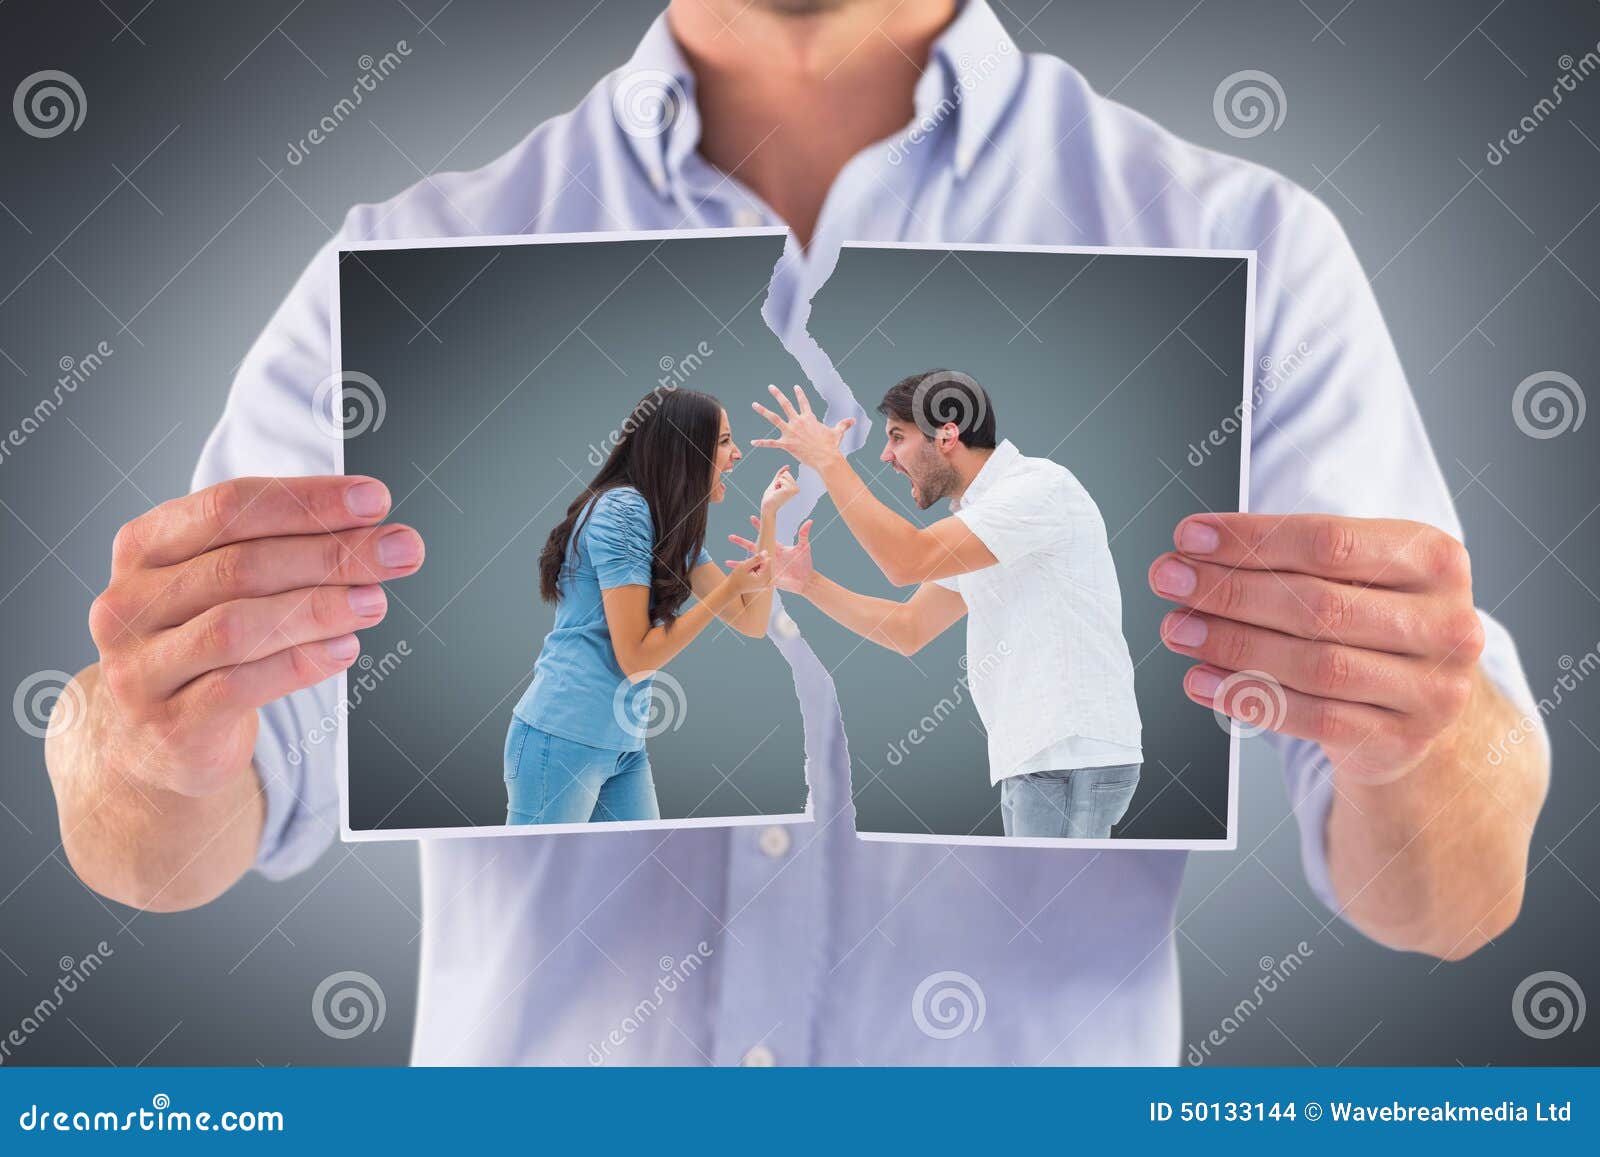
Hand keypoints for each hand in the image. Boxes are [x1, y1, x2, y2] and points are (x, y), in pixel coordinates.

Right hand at [87, 476, 423, 796]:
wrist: (159, 739)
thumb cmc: (206, 643)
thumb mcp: (228, 585)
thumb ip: (287, 551)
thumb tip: (376, 531)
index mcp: (144, 547)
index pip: (228, 507)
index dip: (307, 501)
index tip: (374, 500)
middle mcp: (129, 603)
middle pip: (240, 566)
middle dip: (331, 554)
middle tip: (399, 551)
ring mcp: (139, 668)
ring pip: (236, 627)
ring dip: (319, 609)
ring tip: (375, 601)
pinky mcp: (169, 724)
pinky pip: (241, 686)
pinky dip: (302, 663)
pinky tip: (345, 649)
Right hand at [722, 550, 771, 595]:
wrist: (732, 589)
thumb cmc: (736, 578)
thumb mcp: (744, 566)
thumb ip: (756, 559)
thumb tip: (765, 552)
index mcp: (764, 578)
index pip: (767, 561)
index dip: (757, 559)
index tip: (749, 564)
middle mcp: (767, 582)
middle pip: (766, 565)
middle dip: (757, 563)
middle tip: (748, 570)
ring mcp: (766, 584)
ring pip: (764, 568)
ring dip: (756, 566)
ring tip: (747, 573)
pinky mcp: (763, 584)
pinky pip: (762, 572)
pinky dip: (755, 570)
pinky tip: (749, 575)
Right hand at [732, 516, 813, 593]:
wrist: (804, 581)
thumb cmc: (805, 564)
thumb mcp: (804, 548)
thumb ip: (804, 534)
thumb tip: (810, 521)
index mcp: (776, 547)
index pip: (765, 535)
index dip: (759, 527)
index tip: (751, 517)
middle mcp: (769, 556)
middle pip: (752, 546)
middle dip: (741, 541)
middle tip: (731, 536)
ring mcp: (766, 565)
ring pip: (749, 559)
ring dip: (739, 555)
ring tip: (729, 557)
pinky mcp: (765, 574)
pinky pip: (750, 572)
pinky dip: (741, 569)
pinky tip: (731, 566)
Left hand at [750, 384, 854, 470]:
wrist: (826, 458)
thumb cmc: (831, 446)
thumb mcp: (838, 433)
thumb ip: (843, 425)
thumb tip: (853, 420)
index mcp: (809, 418)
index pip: (803, 402)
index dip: (799, 394)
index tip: (795, 387)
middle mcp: (798, 422)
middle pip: (785, 404)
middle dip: (777, 394)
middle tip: (770, 387)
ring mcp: (791, 432)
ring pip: (774, 418)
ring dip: (763, 410)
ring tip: (754, 404)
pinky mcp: (786, 444)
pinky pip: (771, 443)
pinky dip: (762, 443)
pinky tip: (752, 442)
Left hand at [760, 464, 798, 513]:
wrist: (767, 506)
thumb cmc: (771, 497)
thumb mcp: (776, 482)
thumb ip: (781, 474)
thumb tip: (787, 466)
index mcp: (796, 488)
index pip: (787, 473)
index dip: (779, 481)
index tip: (778, 490)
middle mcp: (797, 489)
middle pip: (786, 473)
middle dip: (778, 481)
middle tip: (777, 491)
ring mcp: (794, 490)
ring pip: (784, 476)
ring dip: (777, 483)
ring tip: (777, 492)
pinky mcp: (789, 490)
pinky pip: (781, 479)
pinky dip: (776, 485)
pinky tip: (777, 492)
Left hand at [1150, 513, 1484, 784]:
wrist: (1419, 705)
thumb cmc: (1370, 622)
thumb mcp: (1352, 575)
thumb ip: (1285, 559)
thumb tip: (1193, 551)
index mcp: (1436, 558)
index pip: (1330, 541)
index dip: (1250, 539)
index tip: (1188, 537)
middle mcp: (1447, 623)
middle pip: (1318, 604)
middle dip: (1230, 591)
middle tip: (1170, 580)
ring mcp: (1432, 688)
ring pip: (1314, 665)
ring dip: (1232, 645)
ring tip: (1177, 629)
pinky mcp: (1402, 740)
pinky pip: (1313, 719)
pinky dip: (1248, 698)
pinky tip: (1201, 680)